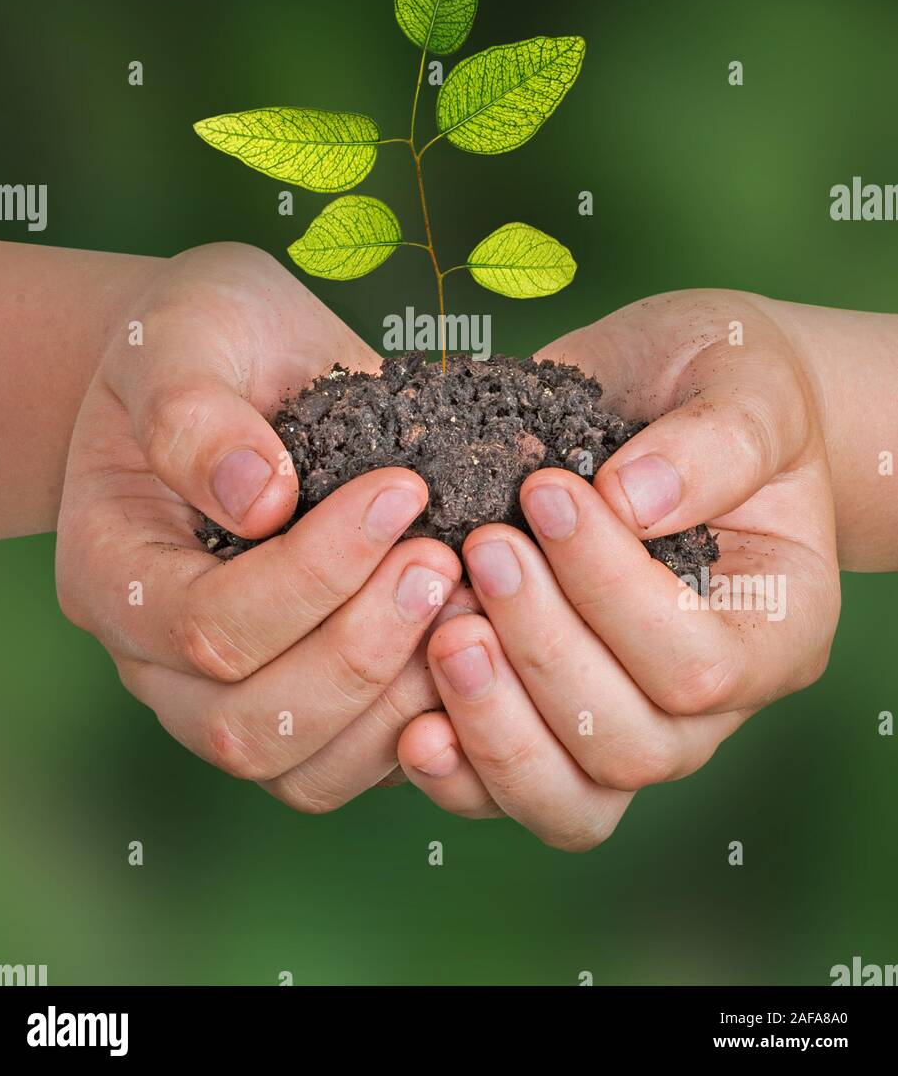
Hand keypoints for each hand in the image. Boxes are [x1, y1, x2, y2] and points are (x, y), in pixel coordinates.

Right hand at [56, 243, 461, 808]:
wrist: (239, 361)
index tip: (400, 491)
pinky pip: (353, 765)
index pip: (203, 625)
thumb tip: (261, 498)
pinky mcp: (301, 704)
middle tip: (445, 562)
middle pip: (245, 723)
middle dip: (361, 650)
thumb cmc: (204, 339)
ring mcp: (226, 693)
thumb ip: (196, 413)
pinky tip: (476, 643)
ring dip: (398, 699)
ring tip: (470, 604)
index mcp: (112, 572)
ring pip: (301, 769)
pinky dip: (422, 725)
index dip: (310, 575)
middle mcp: (156, 659)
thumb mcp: (186, 337)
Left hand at [397, 290, 840, 848]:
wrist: (670, 394)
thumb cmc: (720, 386)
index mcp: (776, 628)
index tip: (541, 491)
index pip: (695, 662)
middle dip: (540, 651)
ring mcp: (627, 724)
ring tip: (441, 631)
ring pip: (570, 800)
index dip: (608, 589)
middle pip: (629, 745)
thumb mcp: (745, 385)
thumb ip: (715, 441)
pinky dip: (455, 772)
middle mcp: (710, 704)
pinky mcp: (548, 721)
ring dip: (493, 724)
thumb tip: (631, 498)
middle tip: (481, 551)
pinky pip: (507, 794)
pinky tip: (409, 720)